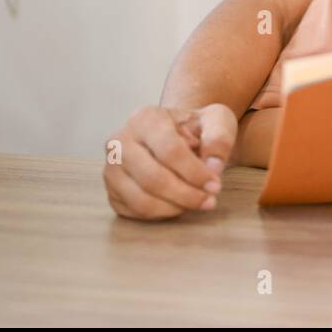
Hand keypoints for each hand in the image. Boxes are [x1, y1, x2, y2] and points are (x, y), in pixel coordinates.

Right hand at [103, 104, 236, 219]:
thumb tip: (213, 167)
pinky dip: (161, 214)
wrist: (177, 135)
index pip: (169, 150)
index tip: (215, 185)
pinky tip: (179, 204)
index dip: (194, 172)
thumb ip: (219, 139)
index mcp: (145, 118)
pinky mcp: (111, 190)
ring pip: (140, 199)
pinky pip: (134, 212)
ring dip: (175, 207)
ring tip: (197, 203)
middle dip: (186, 195)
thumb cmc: (197, 128)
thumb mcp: (217, 121)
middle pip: (152, 178)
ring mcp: (111, 167)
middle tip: (210, 200)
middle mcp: (120, 141)